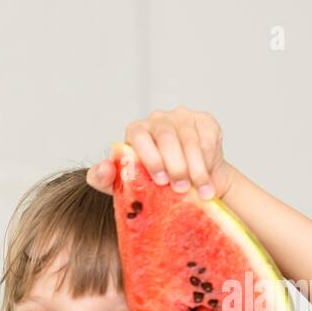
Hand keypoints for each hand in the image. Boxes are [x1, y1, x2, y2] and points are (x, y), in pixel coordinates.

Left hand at [86, 107, 234, 200]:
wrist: (187, 185)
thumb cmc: (150, 184)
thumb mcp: (123, 185)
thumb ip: (103, 178)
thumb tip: (103, 169)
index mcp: (137, 130)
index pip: (139, 135)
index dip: (150, 157)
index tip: (159, 180)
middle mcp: (158, 119)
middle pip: (167, 137)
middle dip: (175, 166)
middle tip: (179, 189)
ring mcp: (182, 117)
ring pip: (190, 141)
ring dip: (195, 169)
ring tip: (199, 192)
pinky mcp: (205, 121)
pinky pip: (207, 141)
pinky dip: (208, 163)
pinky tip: (207, 182)